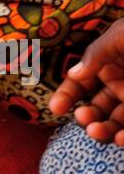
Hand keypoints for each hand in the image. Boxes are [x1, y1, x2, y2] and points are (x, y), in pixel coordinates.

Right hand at [48, 19, 123, 143]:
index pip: (82, 83)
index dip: (68, 95)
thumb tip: (73, 74)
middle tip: (83, 119)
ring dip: (103, 130)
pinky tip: (120, 138)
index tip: (57, 107)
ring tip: (96, 131)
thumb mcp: (123, 36)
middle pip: (96, 107)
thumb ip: (98, 53)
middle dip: (85, 116)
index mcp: (109, 63)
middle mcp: (120, 84)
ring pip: (113, 122)